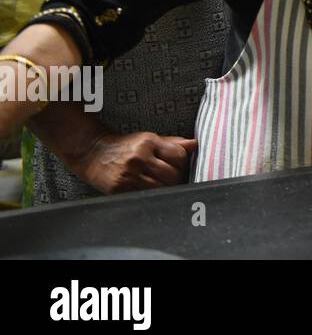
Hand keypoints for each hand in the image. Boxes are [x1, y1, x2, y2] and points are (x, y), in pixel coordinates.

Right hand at [69, 131, 197, 194]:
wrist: (93, 153)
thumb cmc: (126, 146)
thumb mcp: (149, 139)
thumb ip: (173, 143)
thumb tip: (196, 144)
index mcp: (149, 142)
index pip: (179, 156)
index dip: (182, 163)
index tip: (177, 166)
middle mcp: (139, 156)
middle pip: (172, 174)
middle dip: (175, 178)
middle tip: (168, 178)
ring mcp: (129, 173)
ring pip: (161, 187)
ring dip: (164, 188)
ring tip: (158, 184)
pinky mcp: (119, 188)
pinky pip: (144, 196)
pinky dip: (150, 195)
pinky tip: (147, 189)